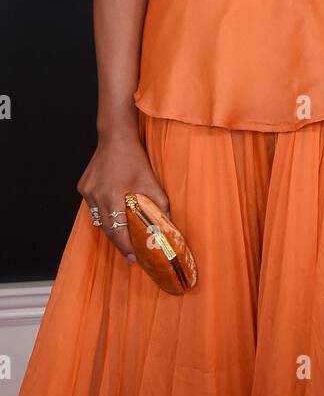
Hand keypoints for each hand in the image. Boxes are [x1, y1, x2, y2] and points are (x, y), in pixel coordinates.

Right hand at [77, 137, 170, 266]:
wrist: (115, 138)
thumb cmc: (134, 158)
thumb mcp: (150, 181)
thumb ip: (159, 204)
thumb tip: (168, 224)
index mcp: (112, 195)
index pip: (117, 230)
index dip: (125, 246)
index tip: (134, 258)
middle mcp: (96, 196)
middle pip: (107, 228)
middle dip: (120, 242)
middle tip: (131, 254)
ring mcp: (87, 192)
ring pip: (100, 218)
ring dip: (112, 228)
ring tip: (125, 237)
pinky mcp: (83, 187)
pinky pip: (95, 207)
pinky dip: (105, 212)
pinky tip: (115, 213)